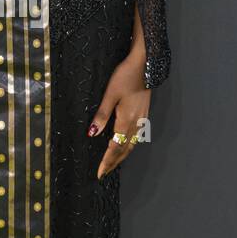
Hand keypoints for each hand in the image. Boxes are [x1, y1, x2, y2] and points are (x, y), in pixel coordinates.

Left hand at [88, 56, 150, 178]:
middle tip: (104, 173)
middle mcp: (137, 123)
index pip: (115, 147)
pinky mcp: (144, 115)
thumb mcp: (110, 94)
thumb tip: (92, 133)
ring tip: (112, 163)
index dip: (106, 161)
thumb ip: (101, 115)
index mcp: (127, 120)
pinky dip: (129, 146)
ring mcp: (142, 120)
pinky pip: (137, 137)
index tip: (99, 173)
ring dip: (122, 156)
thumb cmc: (125, 76)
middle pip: (124, 150)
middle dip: (113, 162)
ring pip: (132, 144)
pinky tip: (125, 145)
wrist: (144, 64)